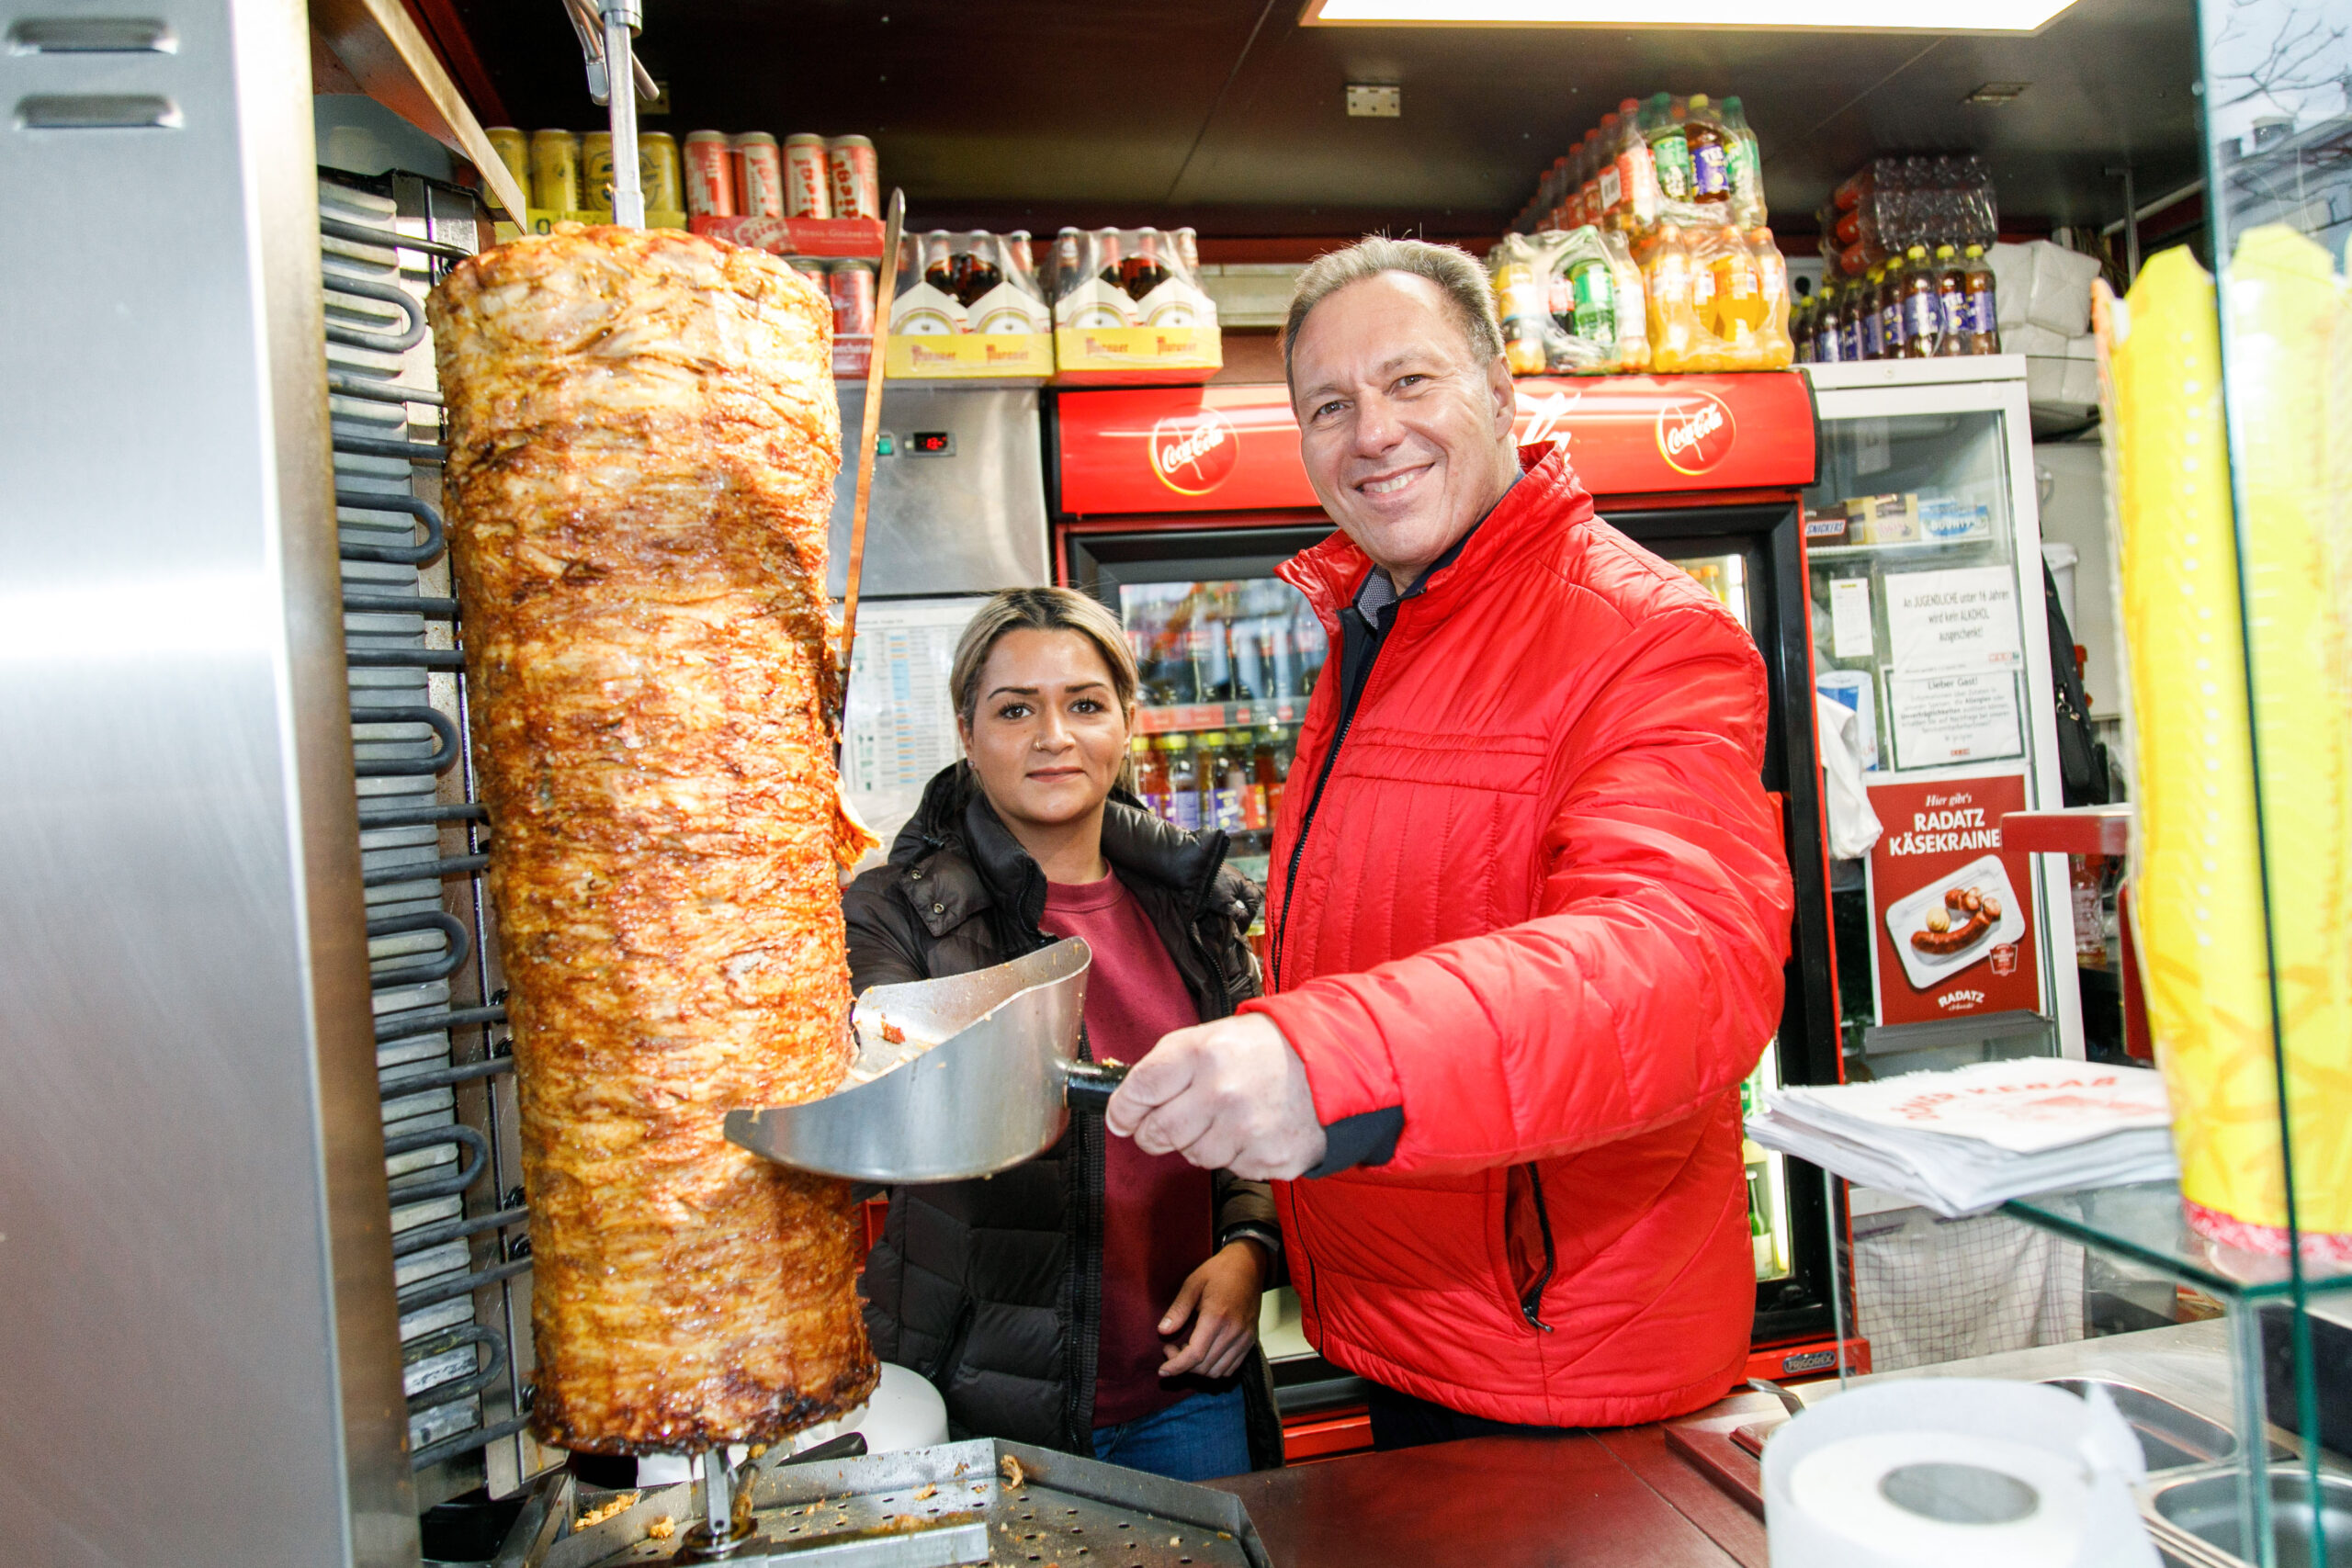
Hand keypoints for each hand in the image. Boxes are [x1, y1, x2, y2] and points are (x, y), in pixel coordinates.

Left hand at [1104, 1013, 1327, 1179]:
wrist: (1335, 1063)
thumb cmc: (1269, 1048)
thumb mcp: (1215, 1035)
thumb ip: (1171, 1064)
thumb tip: (1129, 1102)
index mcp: (1204, 1053)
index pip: (1140, 1089)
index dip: (1123, 1109)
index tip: (1121, 1118)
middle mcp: (1223, 1092)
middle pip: (1159, 1132)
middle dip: (1152, 1133)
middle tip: (1159, 1128)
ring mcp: (1247, 1130)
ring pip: (1194, 1155)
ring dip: (1199, 1143)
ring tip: (1224, 1118)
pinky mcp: (1269, 1158)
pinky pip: (1231, 1169)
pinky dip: (1235, 1154)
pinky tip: (1252, 1130)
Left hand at [1157, 1240, 1268, 1380]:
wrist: (1248, 1265)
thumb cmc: (1219, 1271)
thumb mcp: (1192, 1284)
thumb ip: (1178, 1310)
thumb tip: (1163, 1331)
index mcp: (1217, 1316)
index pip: (1195, 1354)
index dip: (1176, 1366)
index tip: (1162, 1370)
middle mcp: (1233, 1331)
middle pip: (1204, 1367)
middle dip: (1182, 1365)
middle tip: (1170, 1348)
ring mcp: (1244, 1338)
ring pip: (1217, 1372)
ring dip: (1198, 1369)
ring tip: (1186, 1350)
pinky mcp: (1250, 1341)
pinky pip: (1231, 1368)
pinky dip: (1214, 1368)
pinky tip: (1204, 1353)